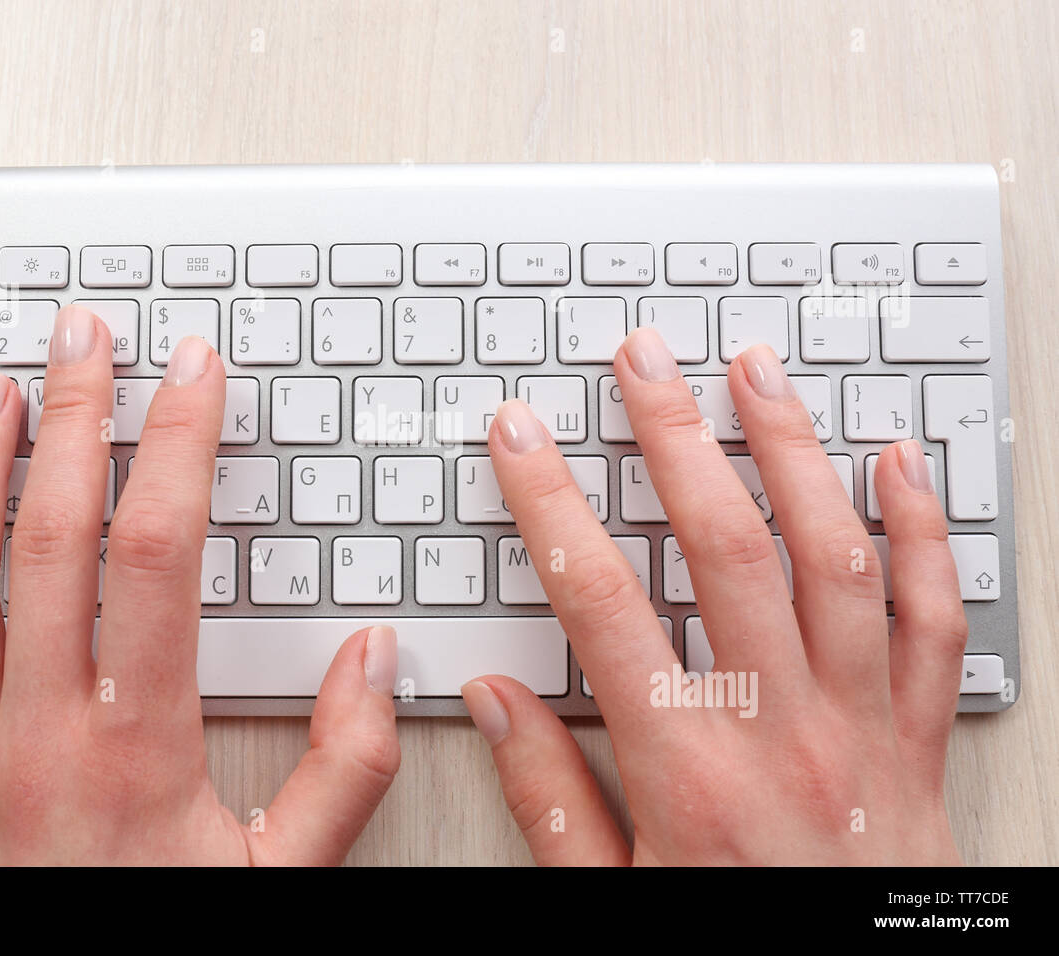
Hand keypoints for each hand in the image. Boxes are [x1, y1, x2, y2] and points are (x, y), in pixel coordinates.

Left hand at [0, 306, 399, 864]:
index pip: (157, 552)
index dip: (177, 444)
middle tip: (86, 339)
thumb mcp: (283, 876)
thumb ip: (347, 765)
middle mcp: (38, 730)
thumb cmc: (157, 936)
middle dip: (73, 417)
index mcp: (135, 744)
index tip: (192, 374)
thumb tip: (376, 659)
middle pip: (49, 535)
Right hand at [464, 328, 964, 864]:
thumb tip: (492, 698)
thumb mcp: (611, 898)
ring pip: (834, 557)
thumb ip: (547, 794)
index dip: (550, 505)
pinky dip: (921, 531)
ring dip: (792, 451)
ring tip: (754, 371)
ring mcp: (863, 726)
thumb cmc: (731, 945)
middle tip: (641, 360)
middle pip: (724, 549)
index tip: (520, 437)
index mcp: (689, 771)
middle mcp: (782, 730)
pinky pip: (935, 617)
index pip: (600, 603)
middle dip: (673, 438)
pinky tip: (895, 463)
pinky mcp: (919, 737)